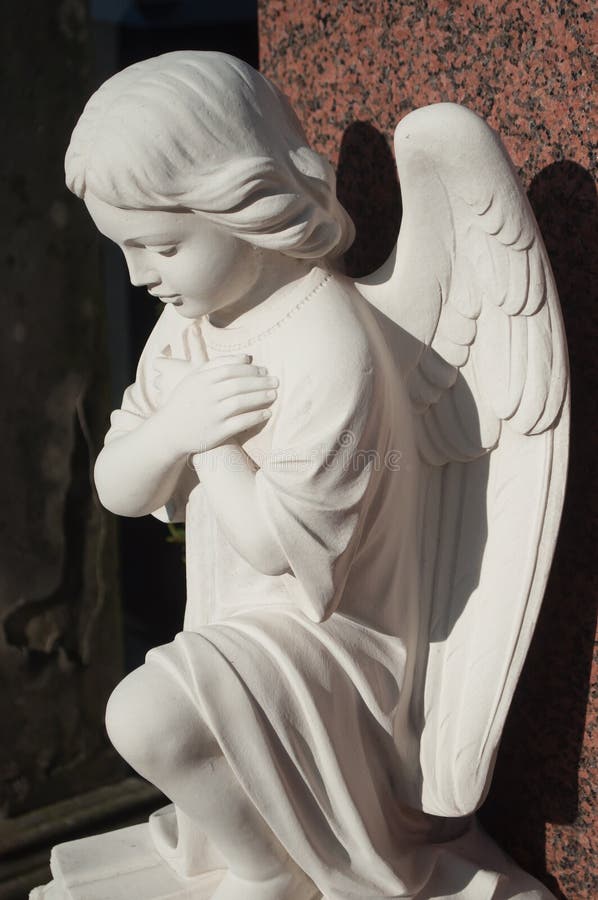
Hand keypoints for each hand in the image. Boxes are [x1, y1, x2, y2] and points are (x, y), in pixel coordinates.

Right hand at [156, 354, 277, 456]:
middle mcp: (206, 396)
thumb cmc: (186, 400)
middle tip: (275, 381)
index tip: (265, 370)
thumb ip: (218, 364)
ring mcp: (212, 415)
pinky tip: (267, 413)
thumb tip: (246, 357)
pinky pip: (241, 423)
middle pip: (239, 385)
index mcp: (201, 380)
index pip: (231, 369)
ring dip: (261, 397)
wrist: (170, 431)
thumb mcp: (195, 378)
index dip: (251, 369)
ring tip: (274, 394)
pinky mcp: (217, 432)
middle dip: (261, 382)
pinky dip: (256, 417)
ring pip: (241, 402)